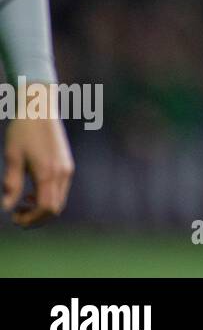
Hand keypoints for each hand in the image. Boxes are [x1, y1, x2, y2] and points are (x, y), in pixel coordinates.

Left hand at [2, 85, 74, 226]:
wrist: (40, 109)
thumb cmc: (23, 131)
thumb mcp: (12, 157)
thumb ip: (12, 184)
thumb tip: (7, 207)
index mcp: (48, 173)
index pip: (46, 208)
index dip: (30, 219)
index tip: (14, 218)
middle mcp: (62, 173)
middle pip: (56, 208)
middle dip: (37, 218)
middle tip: (17, 215)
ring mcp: (67, 169)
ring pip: (59, 200)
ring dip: (42, 208)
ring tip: (23, 203)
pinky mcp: (67, 164)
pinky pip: (60, 190)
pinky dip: (48, 197)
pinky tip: (32, 191)